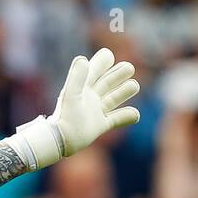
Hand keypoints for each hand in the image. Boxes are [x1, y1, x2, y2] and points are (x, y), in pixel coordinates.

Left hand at [8, 48, 139, 169]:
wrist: (61, 141)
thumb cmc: (65, 116)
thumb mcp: (71, 94)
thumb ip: (77, 77)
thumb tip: (83, 59)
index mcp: (83, 87)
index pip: (95, 69)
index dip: (103, 62)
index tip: (109, 56)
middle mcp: (90, 98)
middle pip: (107, 82)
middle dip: (118, 74)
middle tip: (130, 68)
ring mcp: (96, 111)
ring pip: (113, 98)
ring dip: (124, 92)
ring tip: (134, 86)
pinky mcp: (100, 125)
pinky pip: (116, 119)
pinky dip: (126, 117)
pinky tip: (136, 114)